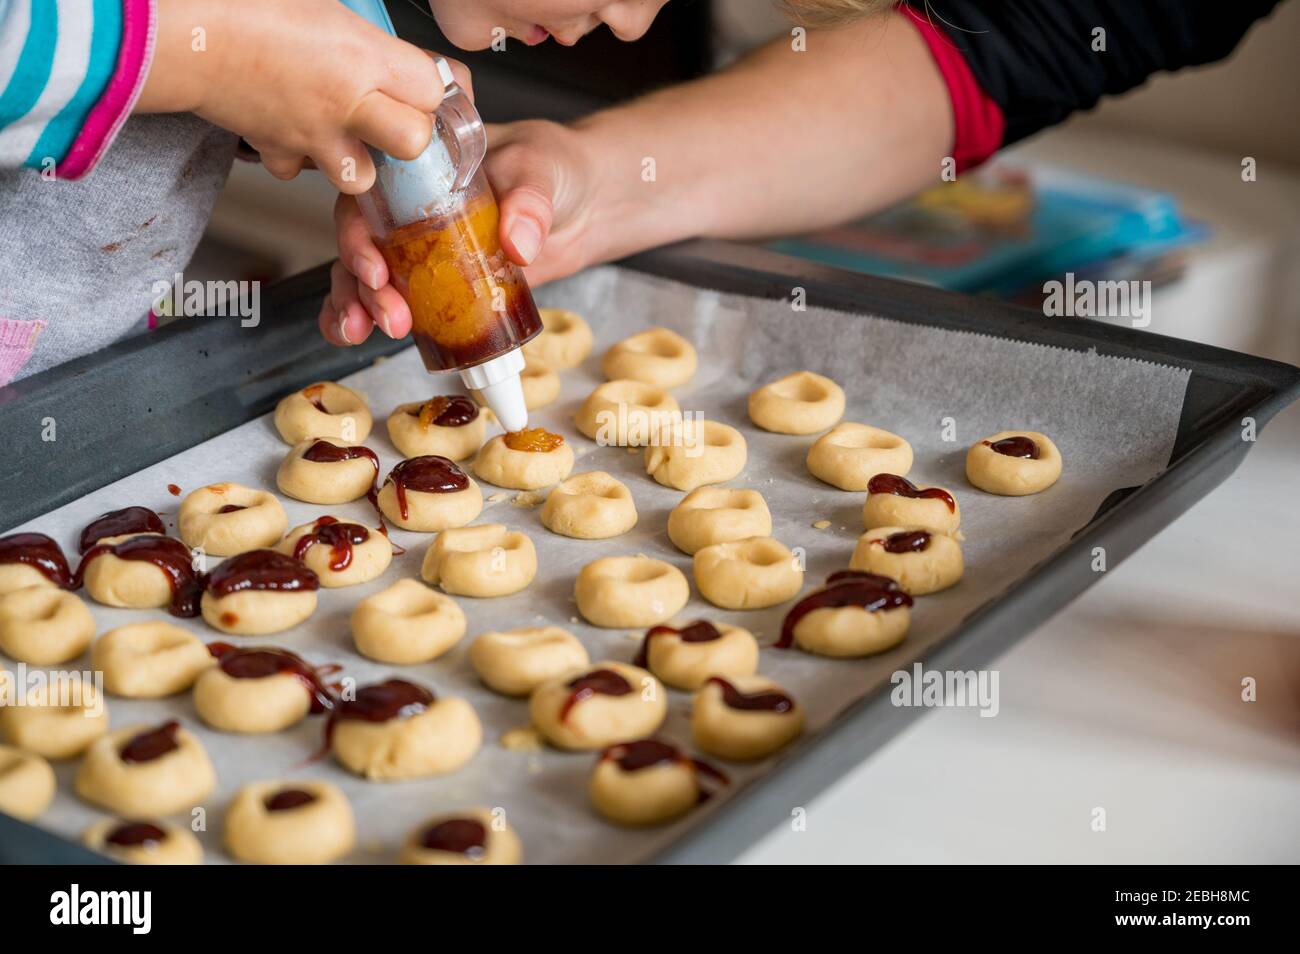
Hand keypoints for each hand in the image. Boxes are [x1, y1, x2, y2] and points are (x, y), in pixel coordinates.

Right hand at [139, 0, 448, 191]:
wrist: (174, 28)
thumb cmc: (239, 1)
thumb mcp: (319, 0)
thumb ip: (362, 31)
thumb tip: (387, 46)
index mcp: (361, 54)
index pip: (433, 89)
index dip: (433, 86)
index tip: (423, 79)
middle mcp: (344, 102)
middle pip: (415, 144)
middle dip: (411, 133)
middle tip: (394, 112)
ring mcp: (310, 135)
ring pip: (362, 176)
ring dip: (359, 158)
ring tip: (344, 130)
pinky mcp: (276, 150)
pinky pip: (300, 171)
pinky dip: (300, 158)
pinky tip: (292, 128)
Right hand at [324, 119, 597, 346]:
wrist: (584, 201)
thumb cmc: (552, 166)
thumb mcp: (539, 169)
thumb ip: (529, 203)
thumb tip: (518, 244)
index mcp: (419, 169)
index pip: (370, 197)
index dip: (360, 235)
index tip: (377, 270)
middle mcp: (409, 206)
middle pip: (364, 244)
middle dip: (362, 285)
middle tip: (391, 316)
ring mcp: (422, 246)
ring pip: (370, 275)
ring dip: (360, 306)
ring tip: (369, 332)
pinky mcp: (442, 280)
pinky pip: (401, 298)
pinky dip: (377, 318)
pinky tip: (365, 338)